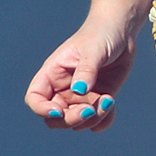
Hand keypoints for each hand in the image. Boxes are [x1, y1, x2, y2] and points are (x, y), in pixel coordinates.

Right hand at [25, 15, 135, 131]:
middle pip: (55, 118)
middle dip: (72, 119)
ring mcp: (80, 97)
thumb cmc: (101, 34)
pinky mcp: (97, 100)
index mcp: (52, 74)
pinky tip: (111, 103)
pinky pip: (96, 122)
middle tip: (90, 109)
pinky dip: (104, 120)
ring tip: (108, 100)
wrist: (120, 32)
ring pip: (77, 123)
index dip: (42, 109)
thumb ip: (86, 70)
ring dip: (92, 119)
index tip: (59, 110)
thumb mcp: (93, 50)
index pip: (35, 98)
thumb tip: (79, 91)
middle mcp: (63, 89)